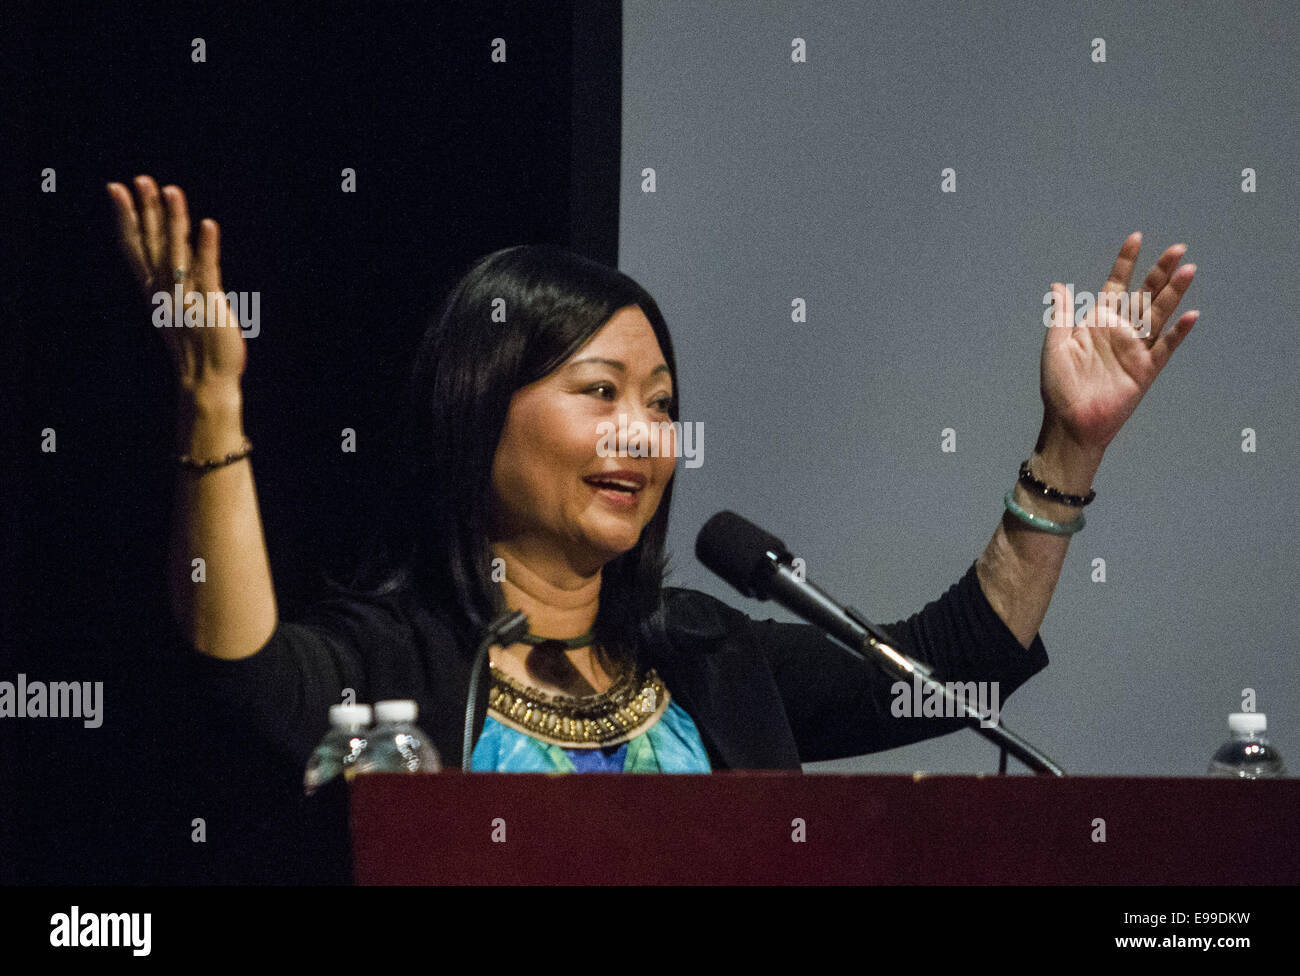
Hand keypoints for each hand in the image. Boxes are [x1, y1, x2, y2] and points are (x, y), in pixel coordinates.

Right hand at [107, 176, 246, 389]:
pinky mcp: (209, 306)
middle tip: (139, 179)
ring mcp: (186, 298)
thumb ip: (175, 282)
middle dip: (146, 210)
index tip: (116, 188)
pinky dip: (206, 248)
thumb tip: (177, 255)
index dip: (126, 217)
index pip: (136, 247)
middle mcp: (166, 291)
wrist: (207, 381)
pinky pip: (207, 272)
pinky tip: (208, 224)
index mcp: (156, 290)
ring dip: (174, 221)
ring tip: (171, 190)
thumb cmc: (196, 346)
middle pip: (152, 244)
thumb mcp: (179, 309)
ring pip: (176, 252)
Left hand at [1040, 232, 1197, 454]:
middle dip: (1160, 271)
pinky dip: (1178, 332)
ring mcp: (1135, 349)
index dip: (1126, 263)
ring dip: (1174, 293)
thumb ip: (1062, 314)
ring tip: (1188, 269)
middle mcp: (1120, 331)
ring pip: (1159, 314)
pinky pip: (1165, 347)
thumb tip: (1058, 285)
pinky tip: (1191, 315)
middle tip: (1178, 247)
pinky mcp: (1145, 370)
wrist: (1069, 423)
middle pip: (1145, 294)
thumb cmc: (1059, 386)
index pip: (1116, 285)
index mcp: (1098, 322)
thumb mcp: (1056, 345)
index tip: (1136, 238)